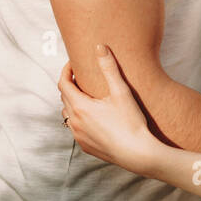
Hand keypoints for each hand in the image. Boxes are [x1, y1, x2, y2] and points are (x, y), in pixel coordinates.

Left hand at [58, 44, 160, 175]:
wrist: (137, 153)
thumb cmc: (130, 122)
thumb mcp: (121, 92)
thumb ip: (109, 68)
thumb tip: (99, 47)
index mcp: (79, 107)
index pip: (63, 83)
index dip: (66, 71)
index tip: (73, 63)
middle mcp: (74, 122)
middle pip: (64, 97)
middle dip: (70, 84)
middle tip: (81, 75)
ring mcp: (78, 136)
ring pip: (68, 114)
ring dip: (73, 102)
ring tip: (87, 95)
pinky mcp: (85, 146)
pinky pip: (75, 129)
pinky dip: (78, 118)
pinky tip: (93, 116)